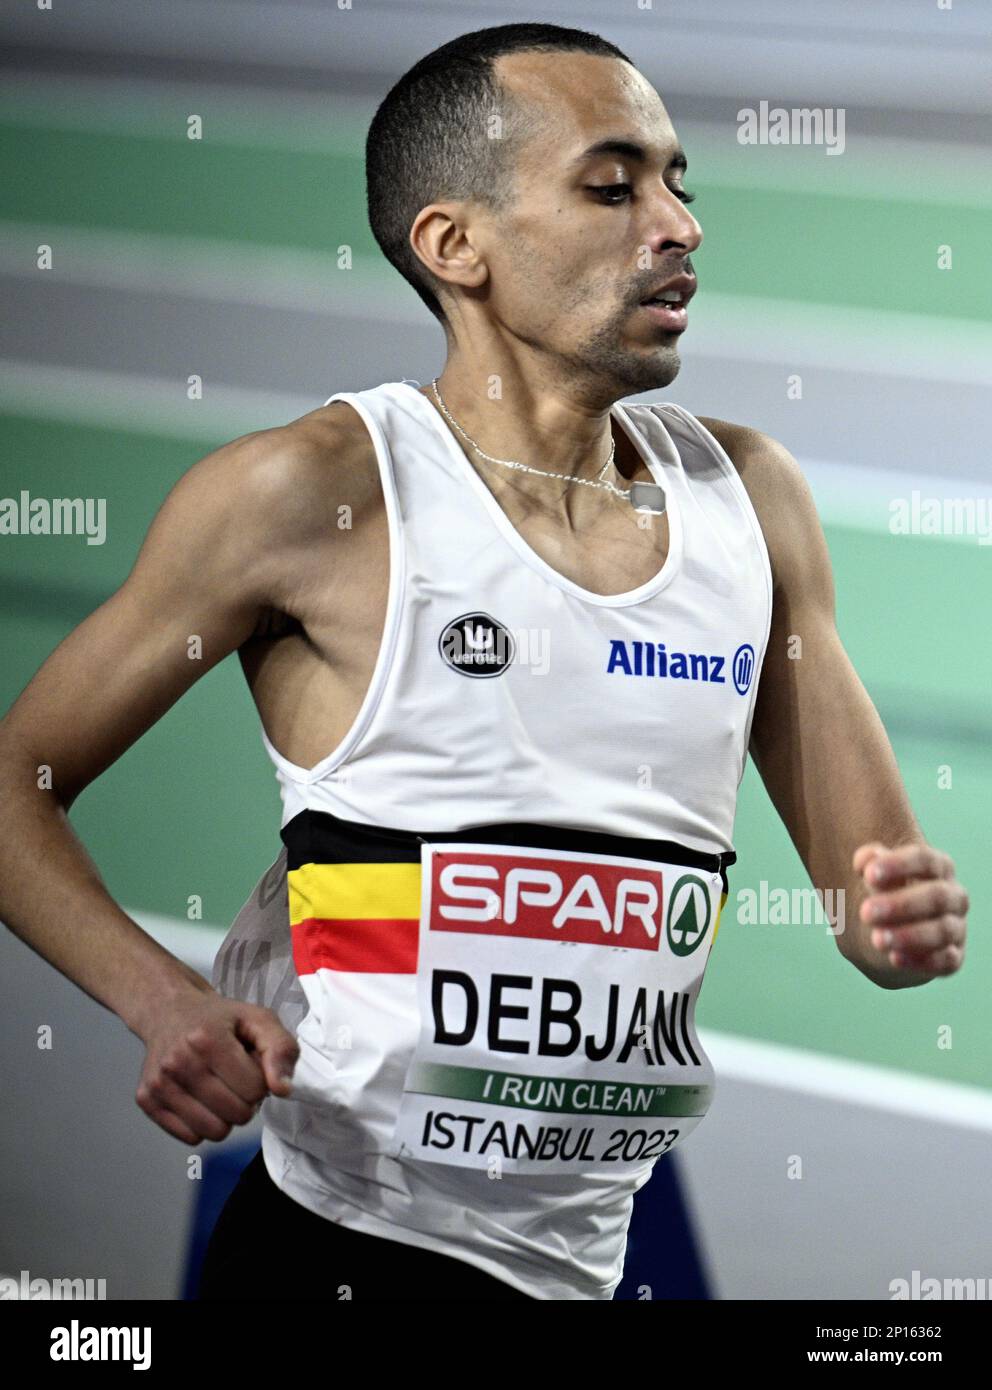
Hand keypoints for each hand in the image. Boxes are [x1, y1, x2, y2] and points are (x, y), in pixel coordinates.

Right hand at [135, 985, 299, 1143]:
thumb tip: (283, 1090)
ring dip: (225, 1115)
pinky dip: (202, 1124)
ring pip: (215, 1132)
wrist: (170, 1011)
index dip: (261, 1080)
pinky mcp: (147, 1100)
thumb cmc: (219, 1019)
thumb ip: (281, 1049)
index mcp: (208, 1039)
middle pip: (237, 1114)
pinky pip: (191, 1138)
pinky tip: (200, 1098)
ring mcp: (159, 1083)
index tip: (250, 1064)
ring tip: (220, 1088)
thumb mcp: (259, 1019)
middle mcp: (178, 1062)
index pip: (256, 1089)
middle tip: (235, 1077)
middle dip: (246, 1100)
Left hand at [853, 841, 967, 979]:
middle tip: (865, 912)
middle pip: (937, 896)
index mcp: (938, 867)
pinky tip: (894, 958)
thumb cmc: (885, 891)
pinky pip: (945, 960)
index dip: (898, 866)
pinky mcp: (953, 956)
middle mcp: (953, 896)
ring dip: (909, 936)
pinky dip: (922, 961)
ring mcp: (956, 927)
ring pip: (942, 931)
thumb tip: (867, 859)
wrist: (893, 930)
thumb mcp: (876, 874)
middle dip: (901, 905)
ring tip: (877, 939)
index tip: (868, 875)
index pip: (925, 860)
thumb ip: (871, 863)